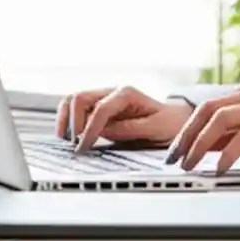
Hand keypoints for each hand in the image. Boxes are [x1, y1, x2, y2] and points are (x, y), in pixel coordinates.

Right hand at [54, 86, 192, 153]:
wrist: (174, 119)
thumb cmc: (168, 123)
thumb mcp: (156, 128)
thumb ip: (130, 129)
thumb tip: (104, 132)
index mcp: (127, 94)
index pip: (100, 109)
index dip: (90, 130)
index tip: (83, 149)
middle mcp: (112, 92)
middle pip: (79, 98)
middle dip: (73, 122)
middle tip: (74, 145)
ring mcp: (103, 98)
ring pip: (72, 100)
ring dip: (65, 120)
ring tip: (66, 141)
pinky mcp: (98, 108)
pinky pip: (75, 109)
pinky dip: (67, 121)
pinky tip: (69, 137)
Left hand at [165, 84, 239, 175]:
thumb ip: (238, 135)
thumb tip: (206, 146)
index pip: (210, 104)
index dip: (188, 127)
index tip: (175, 149)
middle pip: (210, 108)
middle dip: (187, 135)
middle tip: (176, 158)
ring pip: (222, 119)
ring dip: (200, 144)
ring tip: (192, 164)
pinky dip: (227, 154)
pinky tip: (220, 168)